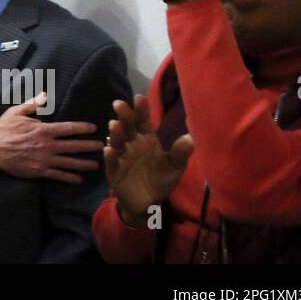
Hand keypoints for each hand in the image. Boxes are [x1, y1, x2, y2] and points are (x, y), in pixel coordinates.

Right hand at [0, 94, 103, 182]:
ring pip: (69, 162)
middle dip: (89, 146)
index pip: (68, 128)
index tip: (93, 128)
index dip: (82, 128)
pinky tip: (79, 179)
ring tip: (96, 165)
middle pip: (73, 146)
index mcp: (43, 130)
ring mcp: (43, 160)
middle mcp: (46, 145)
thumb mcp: (15, 112)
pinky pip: (57, 175)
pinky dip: (69, 177)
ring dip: (84, 163)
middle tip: (102, 146)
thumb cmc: (3, 129)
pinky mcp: (38, 171)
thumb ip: (32, 105)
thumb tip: (45, 95)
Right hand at [105, 95, 193, 225]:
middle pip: (127, 127)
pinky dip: (110, 156)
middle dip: (123, 116)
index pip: (142, 121)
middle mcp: (132, 144)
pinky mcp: (114, 170)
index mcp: (146, 139)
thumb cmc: (161, 179)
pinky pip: (111, 162)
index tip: (139, 98)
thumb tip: (191, 137)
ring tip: (115, 125)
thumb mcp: (175, 167)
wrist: (148, 202)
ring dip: (116, 133)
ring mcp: (121, 156)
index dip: (141, 110)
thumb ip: (180, 153)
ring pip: (117, 142)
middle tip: (119, 104)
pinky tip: (109, 150)